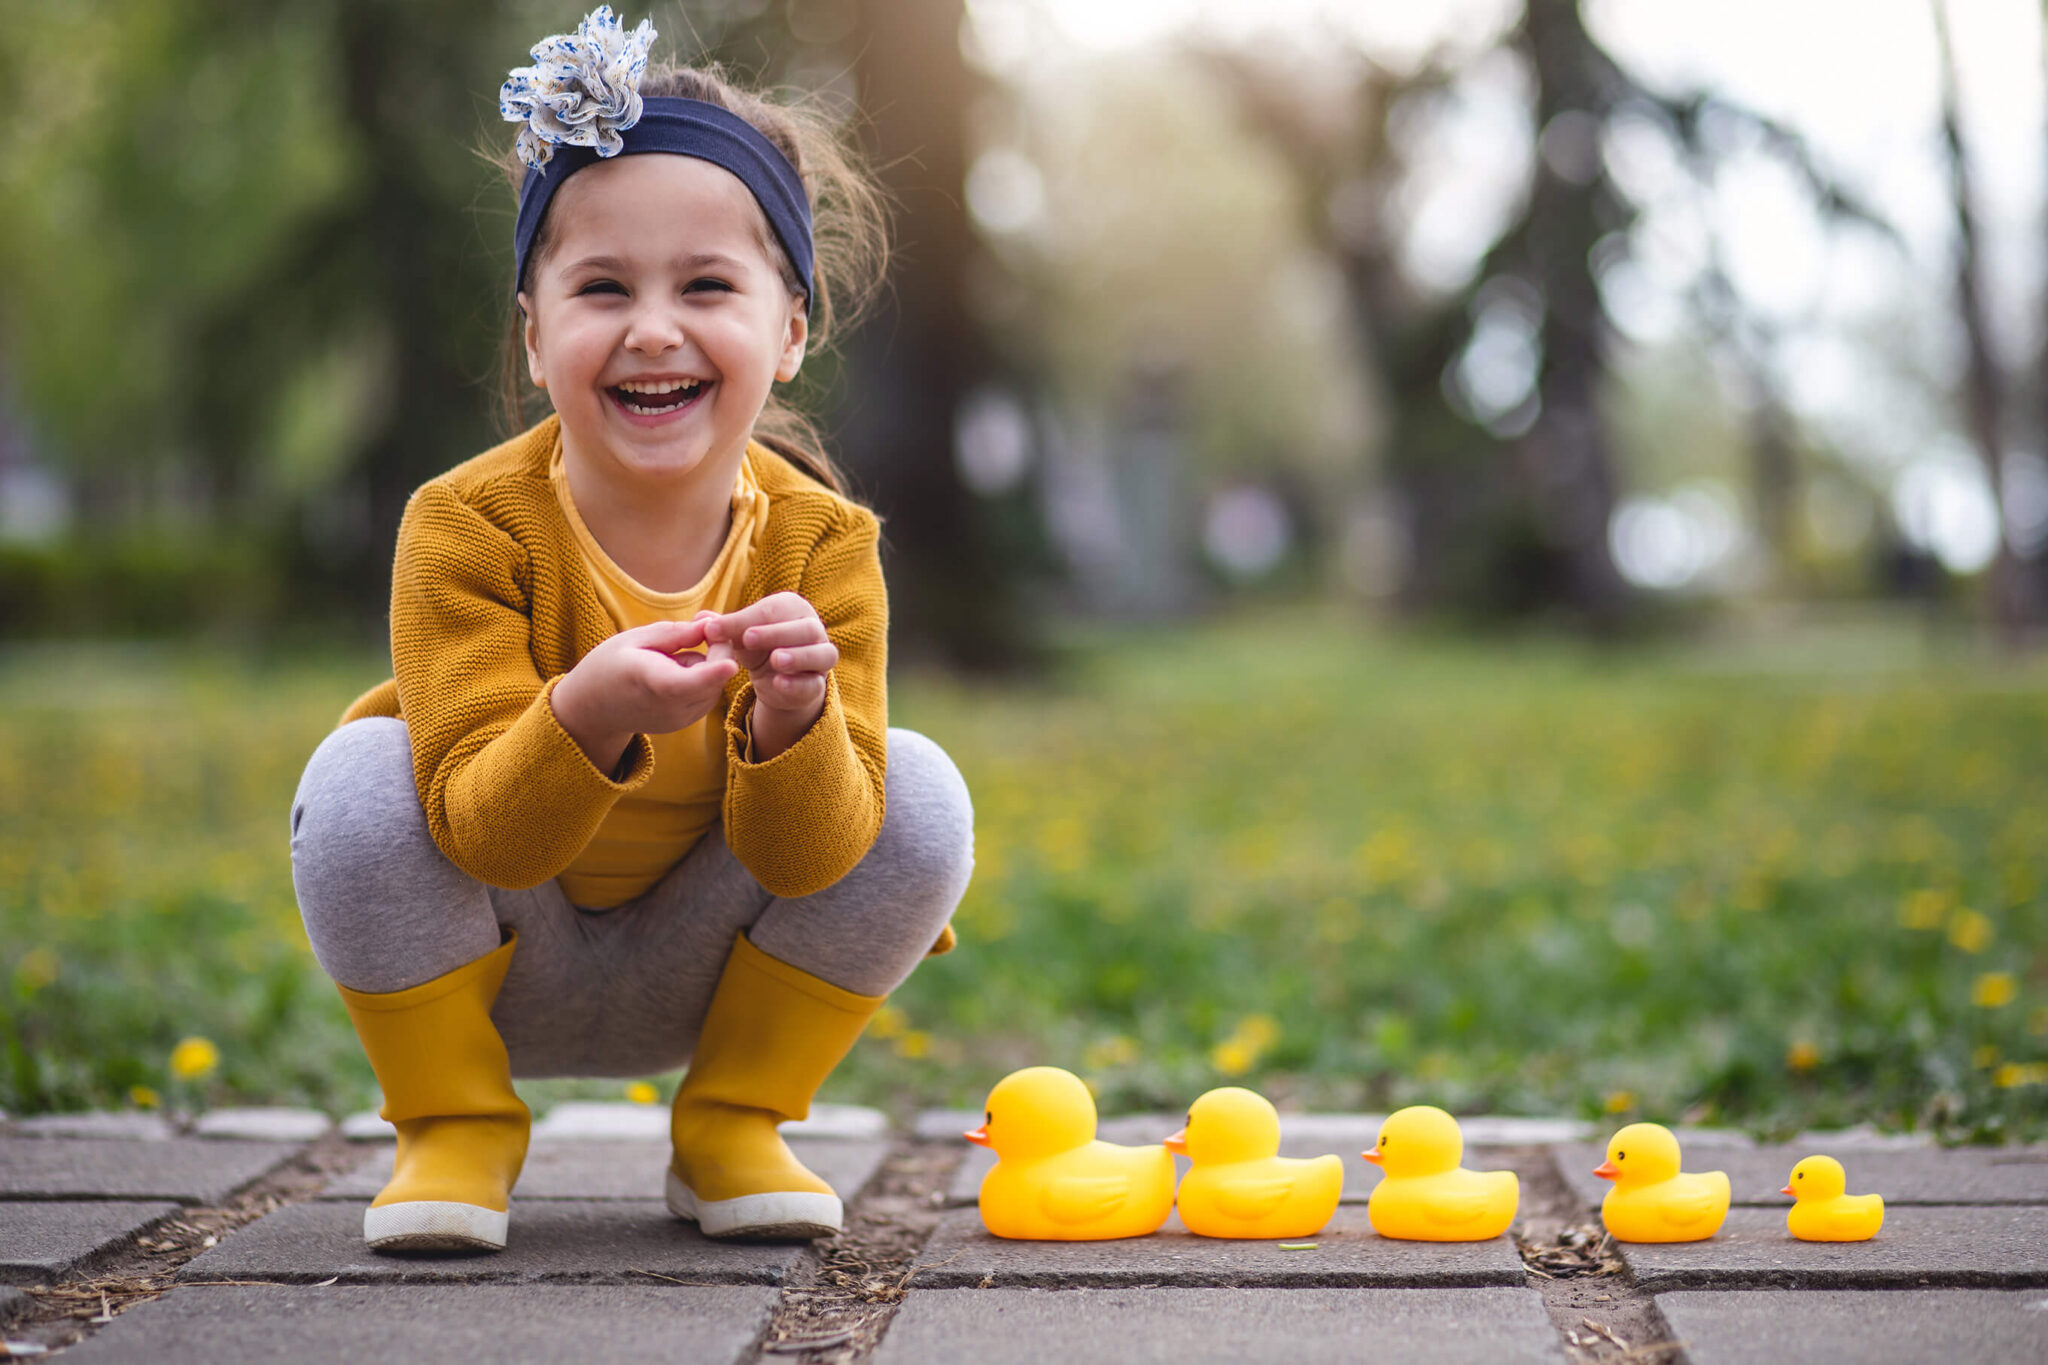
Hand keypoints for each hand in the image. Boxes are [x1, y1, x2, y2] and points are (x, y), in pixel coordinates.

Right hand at [551, 618, 739, 773]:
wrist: (592, 708)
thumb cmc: (609, 666)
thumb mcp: (634, 638)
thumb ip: (674, 633)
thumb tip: (710, 625)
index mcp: (654, 683)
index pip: (690, 681)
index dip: (714, 670)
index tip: (731, 662)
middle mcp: (671, 708)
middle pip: (716, 676)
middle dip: (716, 649)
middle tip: (695, 628)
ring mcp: (681, 720)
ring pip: (717, 684)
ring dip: (706, 665)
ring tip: (670, 659)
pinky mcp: (686, 723)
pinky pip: (709, 694)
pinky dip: (701, 679)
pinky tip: (674, 673)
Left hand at [700, 592, 837, 760]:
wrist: (775, 679)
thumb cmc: (757, 646)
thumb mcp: (737, 635)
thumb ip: (722, 627)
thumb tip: (703, 621)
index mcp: (793, 608)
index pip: (773, 609)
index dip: (745, 618)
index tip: (716, 629)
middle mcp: (814, 629)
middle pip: (806, 628)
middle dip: (776, 633)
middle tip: (748, 639)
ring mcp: (820, 658)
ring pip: (822, 654)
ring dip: (799, 656)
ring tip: (776, 660)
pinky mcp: (818, 685)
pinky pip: (814, 684)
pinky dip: (798, 684)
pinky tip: (778, 683)